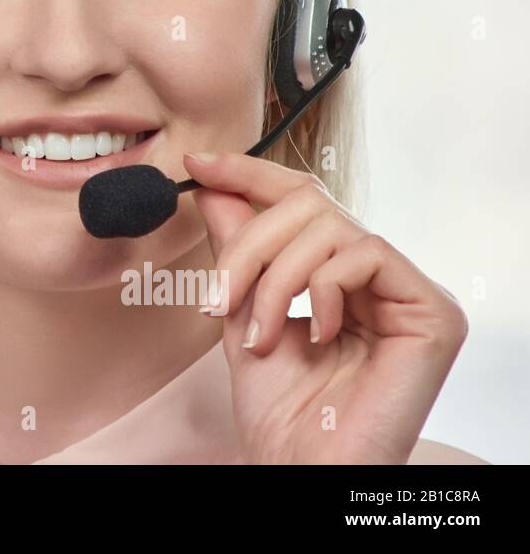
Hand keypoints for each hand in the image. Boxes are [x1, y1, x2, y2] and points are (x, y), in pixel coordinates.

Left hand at [183, 151, 468, 464]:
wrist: (301, 467)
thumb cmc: (279, 411)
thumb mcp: (241, 313)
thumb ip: (235, 250)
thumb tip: (211, 186)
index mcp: (338, 276)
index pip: (301, 200)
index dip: (250, 174)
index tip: (196, 164)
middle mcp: (378, 278)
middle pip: (309, 205)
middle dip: (249, 243)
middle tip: (217, 296)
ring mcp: (408, 292)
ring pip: (331, 226)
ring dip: (274, 276)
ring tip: (258, 333)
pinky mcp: (433, 311)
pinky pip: (367, 253)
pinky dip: (322, 287)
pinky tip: (315, 333)